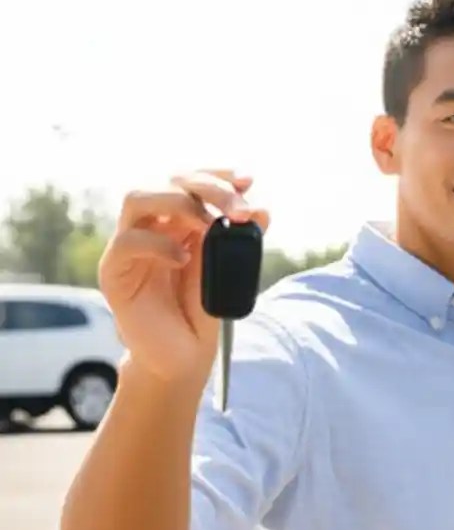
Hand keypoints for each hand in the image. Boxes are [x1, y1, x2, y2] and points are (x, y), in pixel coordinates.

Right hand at [98, 170, 270, 386]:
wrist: (184, 355)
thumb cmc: (203, 308)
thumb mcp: (228, 268)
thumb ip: (241, 238)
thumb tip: (262, 209)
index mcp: (177, 219)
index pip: (189, 179)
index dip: (217, 174)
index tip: (248, 180)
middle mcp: (151, 225)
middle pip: (167, 181)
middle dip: (207, 187)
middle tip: (239, 209)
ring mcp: (129, 246)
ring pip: (137, 198)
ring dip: (179, 203)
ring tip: (210, 224)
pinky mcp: (115, 273)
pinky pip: (128, 242)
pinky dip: (159, 243)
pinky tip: (183, 259)